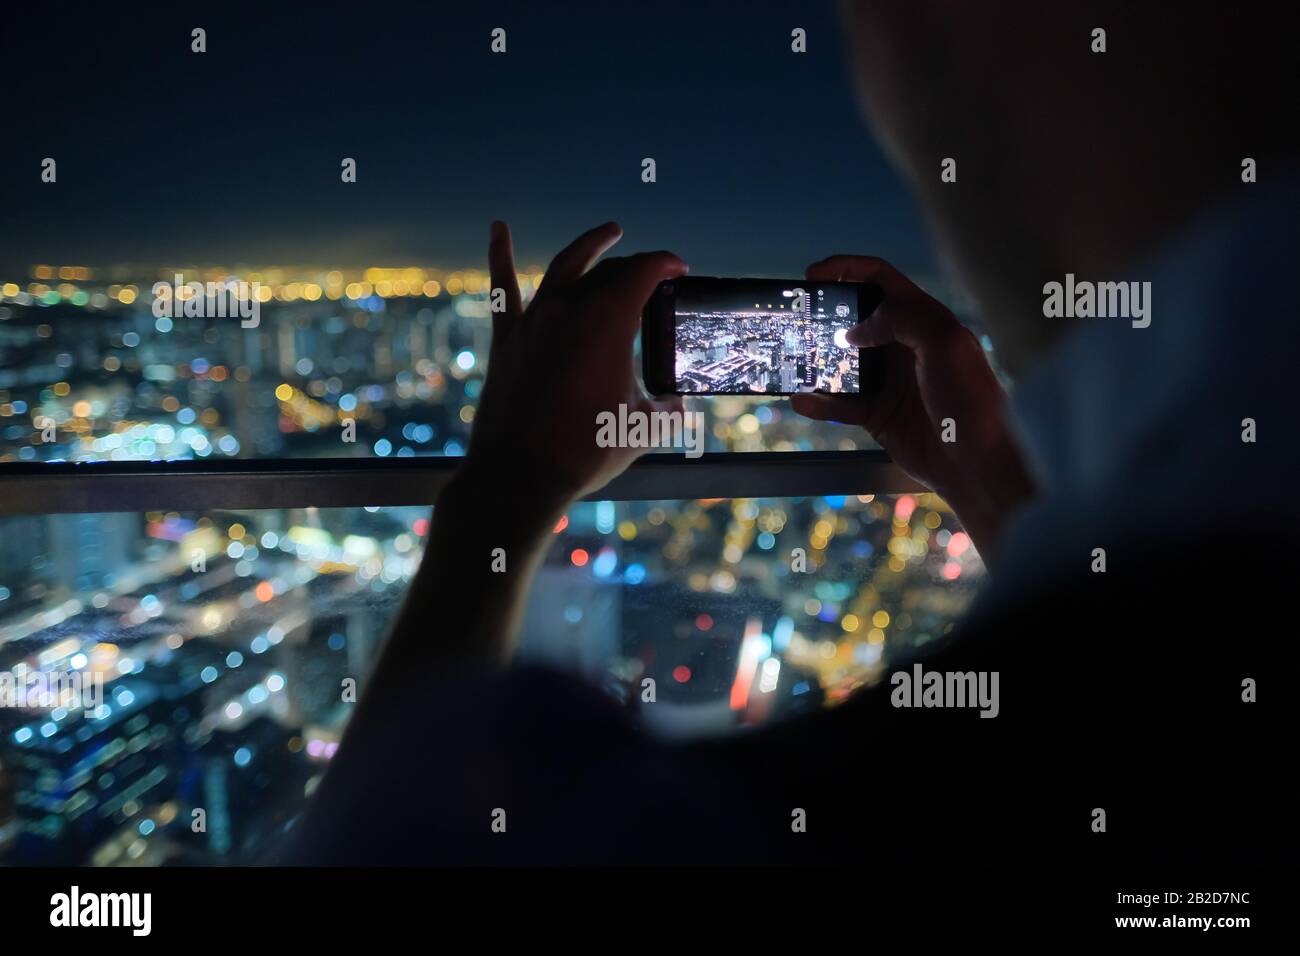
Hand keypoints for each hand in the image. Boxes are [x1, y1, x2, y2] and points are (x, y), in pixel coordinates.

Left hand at [463, 220, 687, 508]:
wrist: (522, 473)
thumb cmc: (586, 450)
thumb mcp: (643, 429)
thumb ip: (667, 409)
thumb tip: (677, 405)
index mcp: (609, 319)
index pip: (644, 271)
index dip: (666, 264)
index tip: (679, 270)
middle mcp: (570, 307)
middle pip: (608, 270)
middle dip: (636, 265)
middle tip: (653, 272)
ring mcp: (534, 320)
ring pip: (564, 267)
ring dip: (589, 247)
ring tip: (609, 233)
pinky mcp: (507, 340)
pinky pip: (503, 289)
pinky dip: (500, 256)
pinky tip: (498, 230)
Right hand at [791, 255, 1034, 559]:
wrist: (978, 463)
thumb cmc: (972, 399)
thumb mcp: (943, 343)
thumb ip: (901, 318)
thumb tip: (857, 330)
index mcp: (924, 320)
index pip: (881, 280)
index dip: (847, 270)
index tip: (813, 275)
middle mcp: (905, 346)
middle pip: (856, 319)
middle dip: (824, 315)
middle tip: (796, 317)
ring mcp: (890, 381)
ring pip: (842, 363)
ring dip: (817, 361)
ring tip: (792, 359)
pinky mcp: (879, 415)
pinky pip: (841, 404)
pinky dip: (820, 403)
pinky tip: (803, 400)